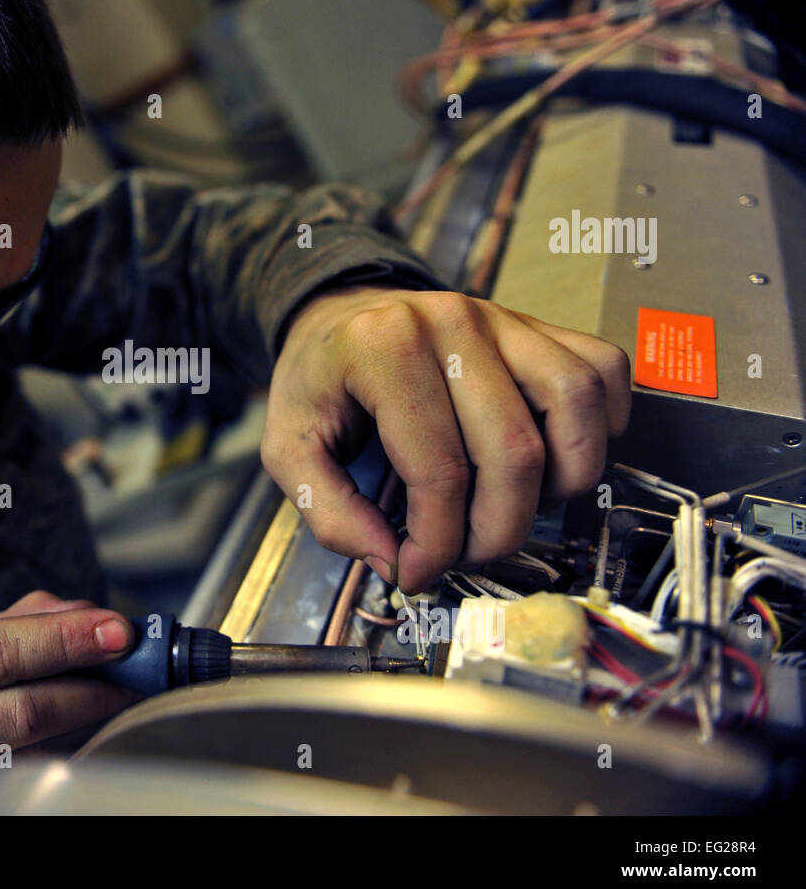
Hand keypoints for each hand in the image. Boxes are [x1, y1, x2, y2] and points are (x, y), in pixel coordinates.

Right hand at [0, 590, 139, 813]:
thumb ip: (12, 626)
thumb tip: (86, 616)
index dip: (59, 639)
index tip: (117, 631)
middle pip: (18, 711)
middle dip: (88, 685)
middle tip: (135, 669)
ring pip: (33, 756)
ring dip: (87, 724)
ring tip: (118, 699)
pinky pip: (29, 786)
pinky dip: (67, 756)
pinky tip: (86, 737)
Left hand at [262, 287, 630, 594]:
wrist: (338, 317)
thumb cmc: (320, 380)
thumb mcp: (288, 448)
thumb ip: (330, 514)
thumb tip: (393, 561)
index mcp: (383, 348)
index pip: (438, 470)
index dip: (437, 542)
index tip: (418, 571)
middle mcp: (451, 323)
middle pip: (515, 450)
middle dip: (498, 529)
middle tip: (466, 553)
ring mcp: (502, 318)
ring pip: (573, 405)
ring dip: (561, 482)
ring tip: (517, 507)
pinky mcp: (536, 325)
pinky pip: (600, 369)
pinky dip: (598, 424)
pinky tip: (557, 457)